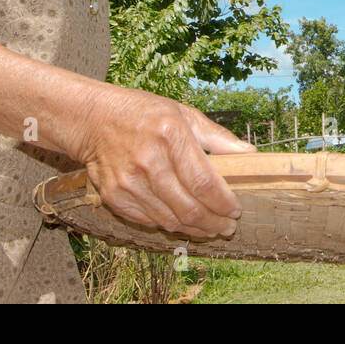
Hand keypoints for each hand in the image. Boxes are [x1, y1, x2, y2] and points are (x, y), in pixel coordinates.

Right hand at [73, 84, 255, 237]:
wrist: (93, 119)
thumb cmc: (144, 114)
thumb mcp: (184, 114)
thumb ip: (218, 137)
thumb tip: (251, 155)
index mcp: (170, 135)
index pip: (204, 183)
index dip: (224, 203)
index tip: (236, 210)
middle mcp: (148, 161)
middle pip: (189, 208)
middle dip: (214, 223)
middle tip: (227, 227)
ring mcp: (129, 182)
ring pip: (170, 220)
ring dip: (195, 230)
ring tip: (210, 229)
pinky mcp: (114, 197)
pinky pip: (150, 221)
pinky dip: (170, 225)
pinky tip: (184, 223)